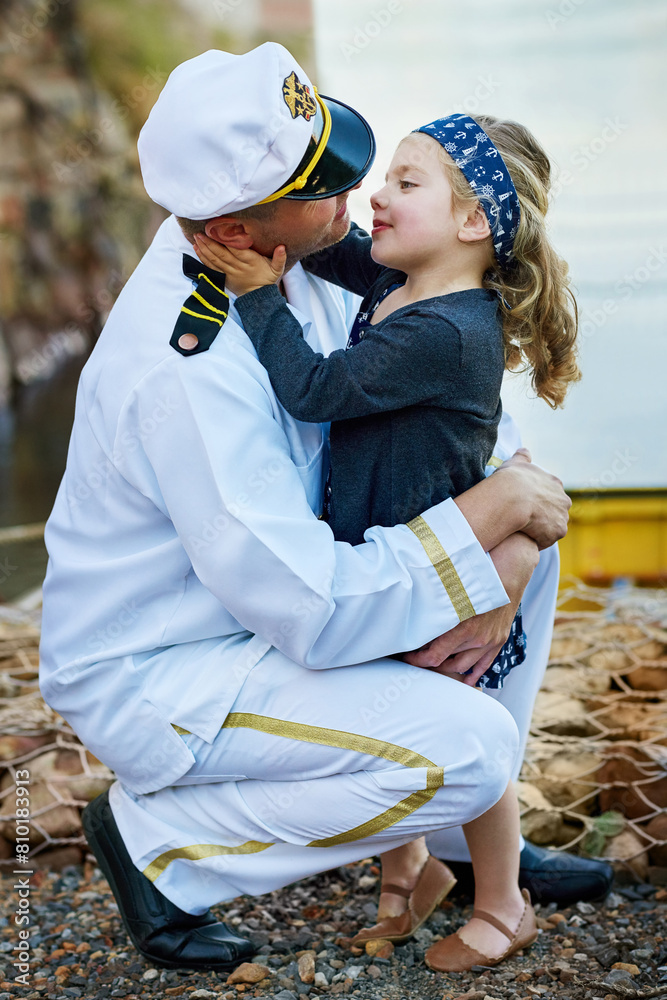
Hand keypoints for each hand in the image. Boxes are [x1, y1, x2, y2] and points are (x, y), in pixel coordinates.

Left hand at [193, 233, 285, 295]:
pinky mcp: (224, 277)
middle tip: (199, 233)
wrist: (259, 297)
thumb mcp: (277, 269)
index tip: (218, 230)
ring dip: (204, 249)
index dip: (226, 240)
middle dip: (209, 243)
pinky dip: (203, 259)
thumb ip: (280, 258)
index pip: (236, 249)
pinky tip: (197, 250)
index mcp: (250, 262)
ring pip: (214, 260)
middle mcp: (238, 267)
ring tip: (196, 239)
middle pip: (221, 254)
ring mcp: (229, 273)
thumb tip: (282, 247)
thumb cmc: (267, 279)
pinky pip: (211, 267)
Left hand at [403, 532, 538, 684]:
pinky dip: (474, 674)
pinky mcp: (498, 640)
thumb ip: (434, 607)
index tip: (407, 657)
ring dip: (448, 668)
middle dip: (430, 663)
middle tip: (417, 659)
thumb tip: (413, 617)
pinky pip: (485, 664)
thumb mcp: (451, 591)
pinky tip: (467, 680)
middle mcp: (477, 638)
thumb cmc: (476, 578)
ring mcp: (489, 641)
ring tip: (434, 665)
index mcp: (462, 626)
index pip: (434, 655)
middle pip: (447, 662)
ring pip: (464, 665)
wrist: (508, 573)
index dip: (418, 660)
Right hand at [497, 456, 570, 549]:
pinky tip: (524, 538)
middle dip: (543, 516)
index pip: (551, 494)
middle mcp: (563, 499)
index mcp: (554, 483)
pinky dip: (537, 540)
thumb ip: (522, 456)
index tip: (526, 504)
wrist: (512, 498)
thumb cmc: (511, 480)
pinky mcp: (558, 531)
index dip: (538, 500)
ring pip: (552, 526)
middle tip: (525, 520)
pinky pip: (547, 539)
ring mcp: (562, 516)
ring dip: (541, 530)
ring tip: (523, 532)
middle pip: (555, 511)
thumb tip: (524, 451)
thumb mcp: (515, 463)